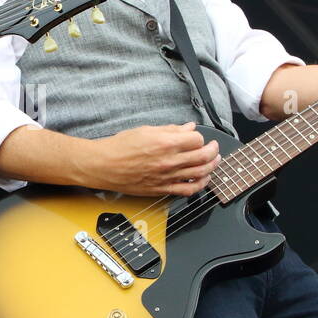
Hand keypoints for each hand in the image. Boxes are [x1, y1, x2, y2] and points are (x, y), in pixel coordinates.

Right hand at [85, 122, 219, 196]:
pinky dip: (200, 185)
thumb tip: (188, 128)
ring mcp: (167, 177)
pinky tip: (203, 180)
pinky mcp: (162, 189)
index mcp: (166, 143)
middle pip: (203, 156)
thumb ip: (170, 129)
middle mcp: (169, 161)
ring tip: (214, 162)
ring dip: (211, 167)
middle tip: (214, 148)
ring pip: (200, 174)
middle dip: (213, 150)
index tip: (195, 137)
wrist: (103, 166)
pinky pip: (188, 190)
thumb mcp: (146, 130)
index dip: (199, 137)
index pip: (196, 140)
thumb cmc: (120, 147)